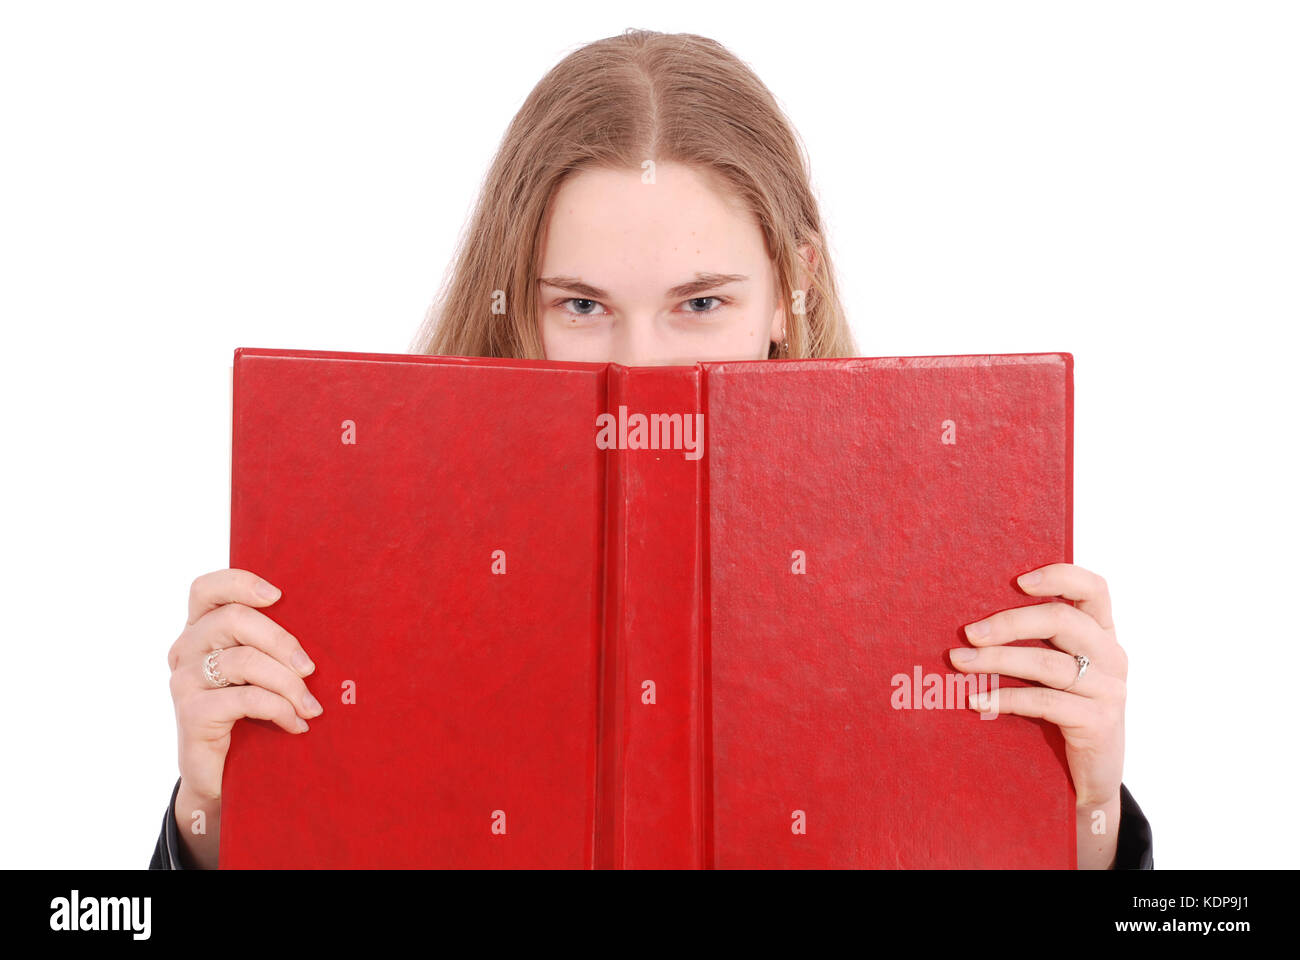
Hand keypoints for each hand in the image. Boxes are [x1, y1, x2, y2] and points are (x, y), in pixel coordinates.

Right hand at [167, 568, 322, 865]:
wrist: (221, 776)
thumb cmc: (250, 715)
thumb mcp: (262, 673)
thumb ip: (273, 646)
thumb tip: (326, 625)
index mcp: (201, 630)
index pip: (207, 589)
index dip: (241, 583)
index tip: (279, 596)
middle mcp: (186, 649)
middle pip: (233, 619)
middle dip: (281, 640)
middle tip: (311, 668)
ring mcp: (185, 681)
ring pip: (243, 660)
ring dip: (288, 683)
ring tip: (311, 706)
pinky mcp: (192, 713)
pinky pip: (245, 698)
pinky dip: (280, 709)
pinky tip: (297, 724)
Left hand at [948, 563, 1126, 865]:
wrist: (1089, 775)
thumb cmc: (1060, 711)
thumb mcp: (1053, 670)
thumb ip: (1035, 641)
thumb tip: (973, 619)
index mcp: (1101, 632)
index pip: (1094, 588)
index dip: (1059, 576)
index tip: (1018, 581)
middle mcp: (1111, 655)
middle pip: (1063, 620)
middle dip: (1010, 622)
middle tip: (968, 632)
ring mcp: (1108, 689)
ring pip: (1048, 663)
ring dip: (997, 660)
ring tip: (959, 661)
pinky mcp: (1098, 721)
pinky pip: (1045, 702)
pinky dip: (1006, 699)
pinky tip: (977, 700)